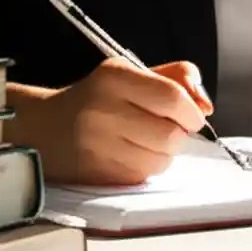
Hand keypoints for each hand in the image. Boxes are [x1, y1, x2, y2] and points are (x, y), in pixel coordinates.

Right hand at [4, 58, 213, 185]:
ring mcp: (99, 146)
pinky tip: (129, 155)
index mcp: (114, 78)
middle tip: (168, 129)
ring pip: (161, 160)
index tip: (192, 115)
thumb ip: (177, 79)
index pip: (172, 97)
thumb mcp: (132, 73)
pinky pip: (144, 176)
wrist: (45, 129)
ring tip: (145, 141)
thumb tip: (206, 106)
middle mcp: (103, 110)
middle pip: (171, 134)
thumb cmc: (99, 99)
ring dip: (164, 153)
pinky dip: (147, 167)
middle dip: (180, 135)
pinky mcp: (99, 175)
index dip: (191, 111)